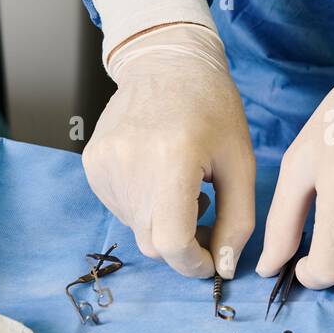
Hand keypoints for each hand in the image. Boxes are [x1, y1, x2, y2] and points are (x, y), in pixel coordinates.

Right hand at [84, 23, 255, 277]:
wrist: (166, 63)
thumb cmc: (213, 109)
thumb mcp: (241, 164)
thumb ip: (237, 221)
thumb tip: (224, 268)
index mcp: (172, 161)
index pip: (171, 243)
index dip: (193, 263)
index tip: (210, 260)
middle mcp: (130, 165)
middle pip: (153, 243)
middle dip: (183, 244)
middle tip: (206, 214)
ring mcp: (104, 165)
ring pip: (136, 228)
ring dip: (163, 221)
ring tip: (183, 183)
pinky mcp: (92, 164)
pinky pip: (120, 208)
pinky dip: (144, 204)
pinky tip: (159, 174)